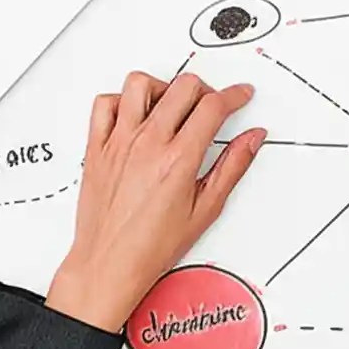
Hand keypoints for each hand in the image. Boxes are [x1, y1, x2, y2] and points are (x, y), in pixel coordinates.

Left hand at [45, 72, 265, 332]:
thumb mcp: (205, 210)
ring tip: (172, 106)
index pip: (213, 107)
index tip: (241, 95)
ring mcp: (118, 142)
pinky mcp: (96, 147)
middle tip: (211, 105)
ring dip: (163, 87)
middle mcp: (147, 145)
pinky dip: (122, 101)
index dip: (235, 95)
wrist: (109, 264)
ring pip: (140, 84)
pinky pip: (104, 104)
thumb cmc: (152, 246)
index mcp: (177, 160)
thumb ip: (232, 167)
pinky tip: (135, 116)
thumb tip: (252, 139)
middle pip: (182, 87)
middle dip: (206, 89)